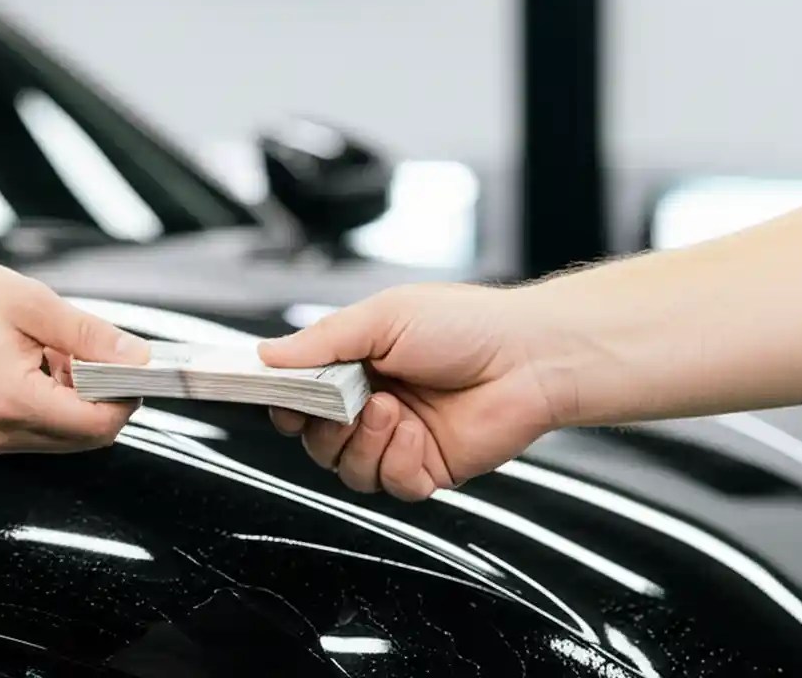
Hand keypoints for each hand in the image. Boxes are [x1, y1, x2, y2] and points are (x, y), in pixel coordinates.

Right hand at [0, 261, 149, 452]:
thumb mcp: (34, 305)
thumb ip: (91, 336)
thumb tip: (139, 358)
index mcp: (14, 401)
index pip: (99, 423)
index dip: (127, 395)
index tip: (137, 364)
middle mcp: (4, 432)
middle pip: (90, 436)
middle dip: (108, 396)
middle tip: (99, 351)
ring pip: (70, 435)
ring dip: (83, 398)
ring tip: (60, 352)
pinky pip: (46, 429)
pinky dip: (60, 400)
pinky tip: (45, 363)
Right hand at [259, 283, 569, 499]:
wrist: (532, 357)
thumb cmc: (468, 325)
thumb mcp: (383, 317)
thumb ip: (321, 341)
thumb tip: (268, 355)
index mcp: (357, 365)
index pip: (300, 395)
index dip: (286, 402)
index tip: (281, 397)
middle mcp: (372, 405)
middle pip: (314, 439)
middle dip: (323, 424)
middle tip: (346, 400)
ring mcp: (399, 440)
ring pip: (346, 468)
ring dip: (361, 442)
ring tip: (390, 410)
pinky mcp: (426, 468)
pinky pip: (389, 484)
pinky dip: (396, 460)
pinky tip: (417, 432)